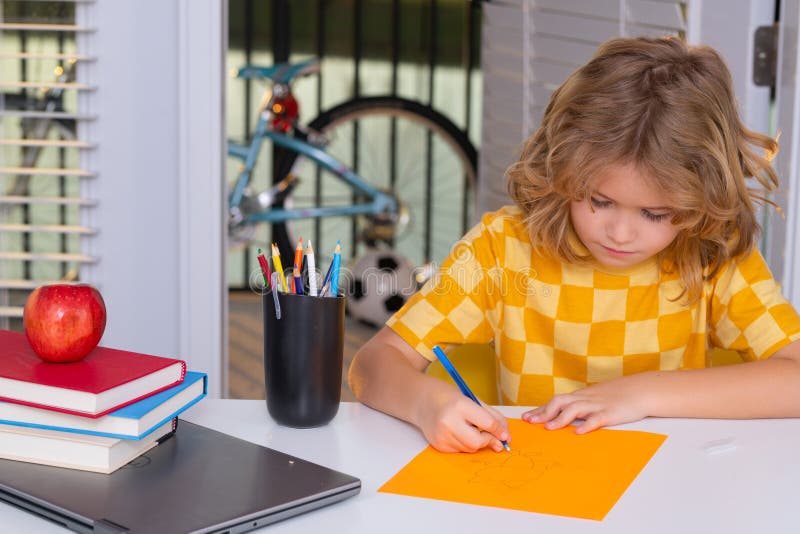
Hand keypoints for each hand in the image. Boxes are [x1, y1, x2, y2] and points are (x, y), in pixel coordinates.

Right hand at [416, 386, 509, 452]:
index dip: (499, 431)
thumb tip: (506, 435)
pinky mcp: (438, 445)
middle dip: (488, 441)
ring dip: (476, 442)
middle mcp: (449, 422)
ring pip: (470, 449)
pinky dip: (465, 444)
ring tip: (470, 428)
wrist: (422, 401)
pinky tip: (459, 432)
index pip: (487, 423)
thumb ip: (492, 416)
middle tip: (492, 437)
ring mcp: (442, 435)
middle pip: (478, 442)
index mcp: (460, 405)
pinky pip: (460, 450)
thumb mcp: (472, 399)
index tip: (506, 435)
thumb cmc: (450, 398)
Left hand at [521, 376, 651, 433]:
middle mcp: (585, 399)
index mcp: (579, 397)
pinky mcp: (610, 413)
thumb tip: (561, 417)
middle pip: (560, 401)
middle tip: (531, 422)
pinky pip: (597, 419)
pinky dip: (587, 425)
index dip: (540, 409)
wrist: (640, 390)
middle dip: (544, 412)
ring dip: (561, 418)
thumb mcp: (593, 399)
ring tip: (549, 428)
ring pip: (575, 408)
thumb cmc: (615, 396)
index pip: (555, 402)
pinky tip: (579, 432)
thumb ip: (578, 406)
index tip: (525, 417)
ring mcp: (597, 405)